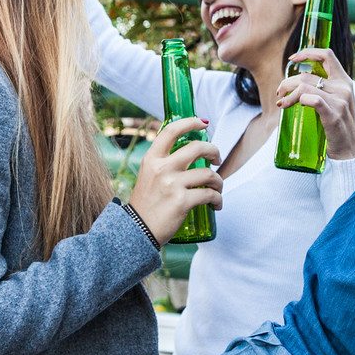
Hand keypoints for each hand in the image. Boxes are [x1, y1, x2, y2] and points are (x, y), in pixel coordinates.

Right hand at [126, 115, 222, 242]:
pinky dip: (218, 199)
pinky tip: (216, 204)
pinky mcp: (182, 201)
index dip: (190, 123)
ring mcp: (172, 184)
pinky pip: (210, 195)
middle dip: (214, 151)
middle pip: (197, 147)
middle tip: (217, 160)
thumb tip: (187, 153)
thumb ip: (163, 164)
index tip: (203, 123)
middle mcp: (161, 168)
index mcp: (152, 159)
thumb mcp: (148, 176)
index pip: (171, 130)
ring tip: (217, 189)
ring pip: (208, 174)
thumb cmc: (146, 205)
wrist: (136, 231)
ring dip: (219, 181)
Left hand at [274, 47, 354, 159]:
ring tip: (281, 103)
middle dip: (287, 82)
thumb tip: (297, 84)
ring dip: (288, 94)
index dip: (308, 53)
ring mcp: (340, 101)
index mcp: (344, 81)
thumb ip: (324, 90)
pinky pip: (311, 99)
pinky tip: (289, 106)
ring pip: (304, 86)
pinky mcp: (334, 114)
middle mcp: (344, 87)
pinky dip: (297, 100)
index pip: (327, 55)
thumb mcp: (336, 102)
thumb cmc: (339, 127)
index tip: (292, 59)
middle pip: (307, 76)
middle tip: (279, 93)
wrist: (351, 151)